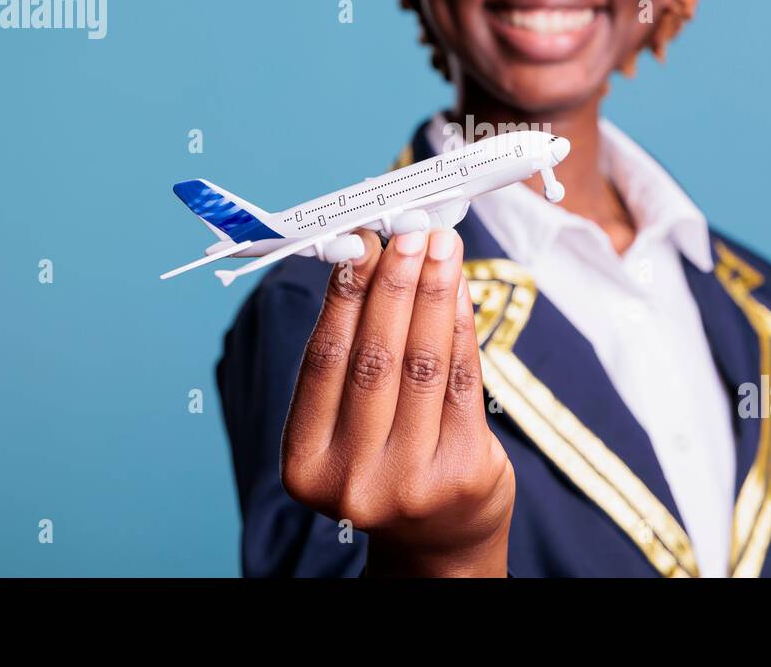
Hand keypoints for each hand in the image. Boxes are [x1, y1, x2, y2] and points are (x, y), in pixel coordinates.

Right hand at [280, 227, 514, 576]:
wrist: (437, 539)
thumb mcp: (346, 425)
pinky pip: (463, 381)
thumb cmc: (384, 463)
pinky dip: (460, 326)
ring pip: (422, 364)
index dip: (343, 295)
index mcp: (306, 463)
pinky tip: (460, 289)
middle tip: (409, 231)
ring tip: (441, 245)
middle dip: (394, 284)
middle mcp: (353, 479)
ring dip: (434, 294)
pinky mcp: (464, 472)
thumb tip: (367, 257)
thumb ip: (351, 355)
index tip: (360, 242)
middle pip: (375, 359)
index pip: (324, 361)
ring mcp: (412, 481)